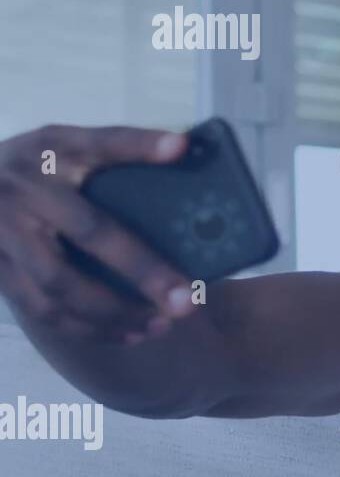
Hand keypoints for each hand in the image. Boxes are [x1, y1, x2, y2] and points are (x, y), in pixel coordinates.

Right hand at [0, 124, 195, 348]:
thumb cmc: (34, 164)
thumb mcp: (66, 143)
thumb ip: (118, 147)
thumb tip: (182, 148)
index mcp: (50, 153)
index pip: (100, 144)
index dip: (139, 145)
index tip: (179, 146)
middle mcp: (24, 193)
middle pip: (89, 233)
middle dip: (141, 269)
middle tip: (185, 300)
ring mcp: (4, 235)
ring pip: (59, 286)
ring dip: (114, 312)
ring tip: (161, 324)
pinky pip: (42, 309)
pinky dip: (87, 328)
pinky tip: (126, 333)